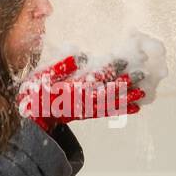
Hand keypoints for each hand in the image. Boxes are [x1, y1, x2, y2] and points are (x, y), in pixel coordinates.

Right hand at [18, 56, 144, 131]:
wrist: (32, 120)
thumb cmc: (35, 94)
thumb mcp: (43, 77)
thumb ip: (61, 67)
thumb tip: (82, 55)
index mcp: (72, 88)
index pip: (94, 77)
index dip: (110, 69)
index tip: (124, 60)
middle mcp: (81, 100)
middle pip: (107, 90)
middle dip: (125, 82)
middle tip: (142, 74)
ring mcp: (85, 108)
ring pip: (110, 102)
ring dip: (128, 97)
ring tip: (144, 92)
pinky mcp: (86, 114)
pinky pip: (107, 112)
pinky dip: (122, 110)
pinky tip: (136, 107)